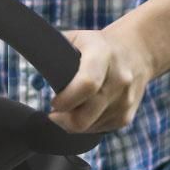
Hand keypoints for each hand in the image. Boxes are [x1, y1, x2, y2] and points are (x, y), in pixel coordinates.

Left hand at [47, 17, 158, 134]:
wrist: (138, 51)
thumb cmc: (98, 46)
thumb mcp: (77, 39)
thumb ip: (53, 50)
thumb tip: (30, 60)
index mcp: (103, 56)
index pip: (87, 84)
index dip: (66, 100)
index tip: (54, 103)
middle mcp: (118, 79)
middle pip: (84, 117)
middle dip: (63, 121)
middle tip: (55, 113)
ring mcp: (125, 100)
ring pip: (89, 128)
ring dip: (74, 123)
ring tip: (71, 109)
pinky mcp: (126, 116)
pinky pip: (99, 131)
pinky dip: (87, 126)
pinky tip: (85, 112)